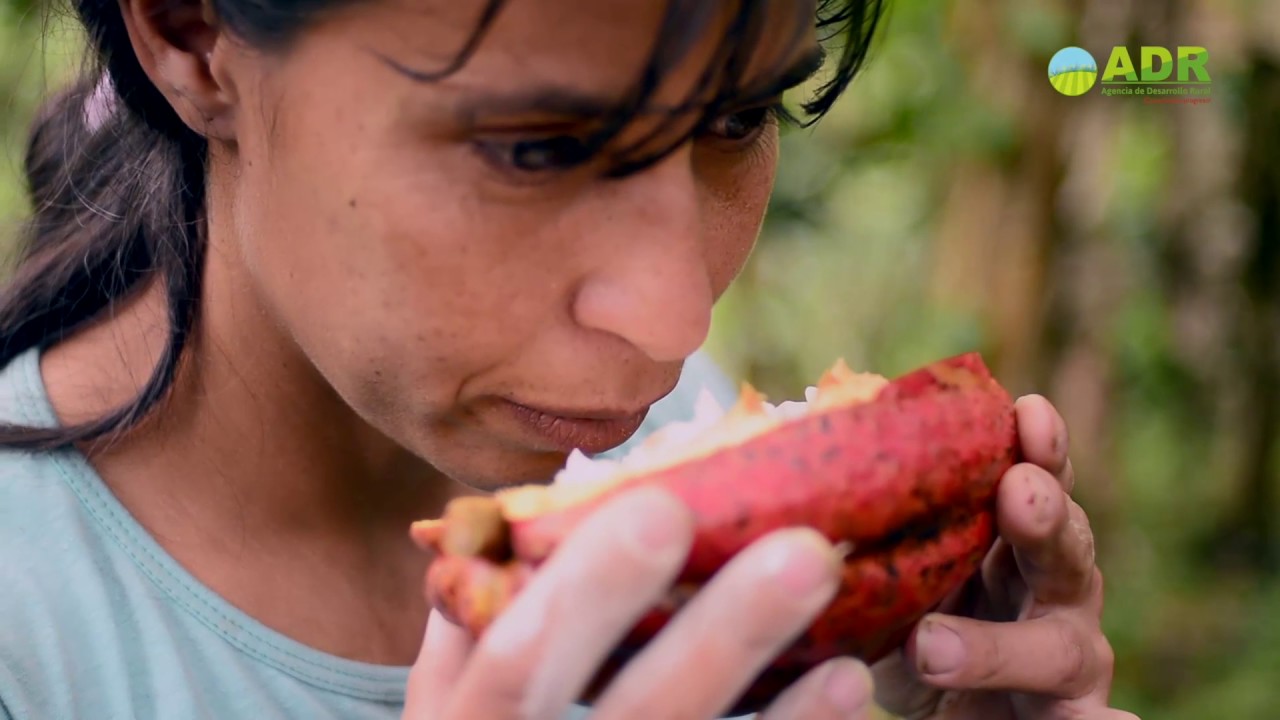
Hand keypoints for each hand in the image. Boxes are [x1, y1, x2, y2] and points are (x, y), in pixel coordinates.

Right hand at [403, 487, 876, 719]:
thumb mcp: (443, 689)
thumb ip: (472, 610)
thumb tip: (535, 511)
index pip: (520, 659)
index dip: (589, 588)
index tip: (664, 504)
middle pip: (644, 714)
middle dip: (723, 636)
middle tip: (805, 552)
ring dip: (786, 709)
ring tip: (845, 632)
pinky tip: (842, 684)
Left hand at [870, 395, 1138, 719]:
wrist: (942, 708)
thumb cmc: (919, 623)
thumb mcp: (888, 574)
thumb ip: (867, 529)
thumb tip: (799, 452)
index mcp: (1012, 536)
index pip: (1035, 477)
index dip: (1036, 445)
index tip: (1026, 410)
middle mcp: (1053, 589)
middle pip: (1063, 545)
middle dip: (1043, 514)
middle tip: (1018, 492)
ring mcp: (1068, 656)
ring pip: (1060, 645)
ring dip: (1006, 643)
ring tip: (935, 645)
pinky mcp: (1070, 718)